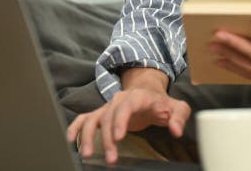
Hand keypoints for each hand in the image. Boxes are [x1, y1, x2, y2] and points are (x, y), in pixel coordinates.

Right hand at [66, 86, 190, 164]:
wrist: (149, 92)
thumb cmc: (163, 103)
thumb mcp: (177, 107)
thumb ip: (179, 117)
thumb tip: (176, 130)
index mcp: (138, 97)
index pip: (126, 106)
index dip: (120, 120)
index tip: (118, 137)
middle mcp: (119, 100)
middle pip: (108, 116)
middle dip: (108, 139)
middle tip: (111, 159)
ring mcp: (109, 106)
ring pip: (93, 118)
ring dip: (88, 136)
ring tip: (88, 154)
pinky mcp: (102, 113)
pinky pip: (85, 118)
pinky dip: (76, 127)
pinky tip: (71, 139)